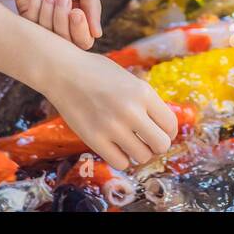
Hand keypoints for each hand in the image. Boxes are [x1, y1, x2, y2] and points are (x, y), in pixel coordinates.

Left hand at [11, 0, 101, 49]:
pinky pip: (28, 23)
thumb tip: (97, 34)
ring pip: (45, 34)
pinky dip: (34, 8)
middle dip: (62, 21)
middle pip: (63, 41)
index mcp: (82, 10)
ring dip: (47, 13)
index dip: (80, 32)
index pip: (83, 38)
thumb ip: (92, 4)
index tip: (77, 12)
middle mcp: (63, 16)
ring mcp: (43, 13)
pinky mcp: (26, 7)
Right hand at [44, 47, 178, 170]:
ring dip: (139, 152)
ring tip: (130, 142)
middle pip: (162, 145)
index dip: (168, 131)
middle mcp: (131, 110)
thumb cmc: (97, 72)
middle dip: (157, 145)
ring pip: (142, 156)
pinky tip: (116, 147)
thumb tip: (163, 126)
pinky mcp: (94, 139)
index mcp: (143, 92)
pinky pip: (120, 163)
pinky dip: (122, 158)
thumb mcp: (129, 79)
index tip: (159, 131)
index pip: (170, 124)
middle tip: (147, 140)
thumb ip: (146, 101)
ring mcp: (112, 126)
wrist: (63, 71)